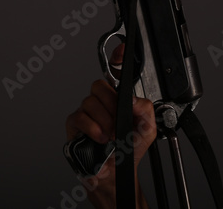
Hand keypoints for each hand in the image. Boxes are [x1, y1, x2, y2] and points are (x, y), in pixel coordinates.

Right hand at [65, 44, 155, 208]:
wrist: (116, 172)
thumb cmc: (129, 150)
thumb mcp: (147, 128)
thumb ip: (146, 109)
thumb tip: (133, 98)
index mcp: (119, 98)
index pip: (115, 72)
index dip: (117, 57)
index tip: (121, 50)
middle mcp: (102, 101)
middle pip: (100, 85)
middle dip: (112, 104)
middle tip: (118, 121)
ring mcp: (87, 111)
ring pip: (90, 100)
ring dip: (104, 119)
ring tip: (111, 135)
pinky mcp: (75, 124)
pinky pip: (80, 116)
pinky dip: (93, 127)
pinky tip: (101, 137)